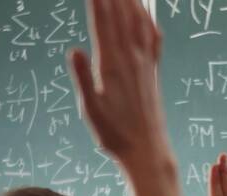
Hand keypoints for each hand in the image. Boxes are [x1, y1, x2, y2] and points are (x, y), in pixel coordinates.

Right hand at [68, 0, 178, 195]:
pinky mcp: (153, 72)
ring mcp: (144, 64)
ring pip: (139, 22)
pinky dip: (149, 21)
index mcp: (111, 65)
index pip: (102, 23)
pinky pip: (153, 39)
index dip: (97, 0)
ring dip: (131, 1)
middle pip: (120, 16)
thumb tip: (73, 51)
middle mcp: (130, 59)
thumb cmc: (115, 134)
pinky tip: (147, 12)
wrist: (147, 149)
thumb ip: (83, 78)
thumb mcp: (90, 110)